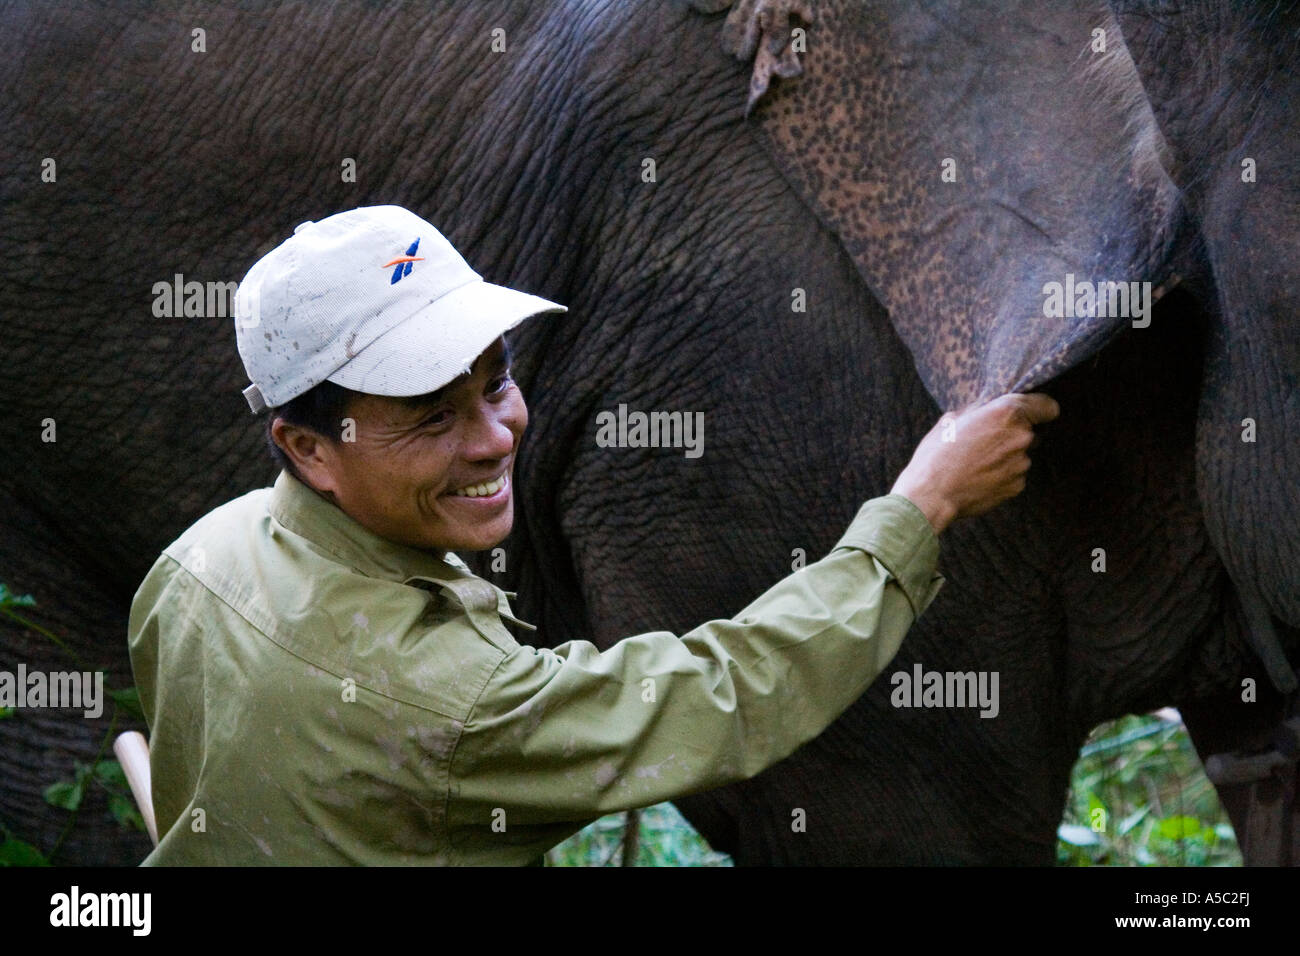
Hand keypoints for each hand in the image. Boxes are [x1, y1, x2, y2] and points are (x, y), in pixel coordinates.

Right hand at [889, 392, 1059, 534]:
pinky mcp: (1017, 486)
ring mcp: (1021, 463)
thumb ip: (977, 411)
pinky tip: (979, 477)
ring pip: (1021, 454)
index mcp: (1006, 413)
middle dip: (1012, 434)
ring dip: (1006, 456)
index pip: (1047, 406)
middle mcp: (1021, 437)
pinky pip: (1014, 474)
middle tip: (985, 441)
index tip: (1033, 413)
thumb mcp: (951, 420)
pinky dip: (1002, 475)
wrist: (932, 495)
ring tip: (977, 463)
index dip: (1040, 409)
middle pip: (1030, 431)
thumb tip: (985, 408)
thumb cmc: (937, 454)